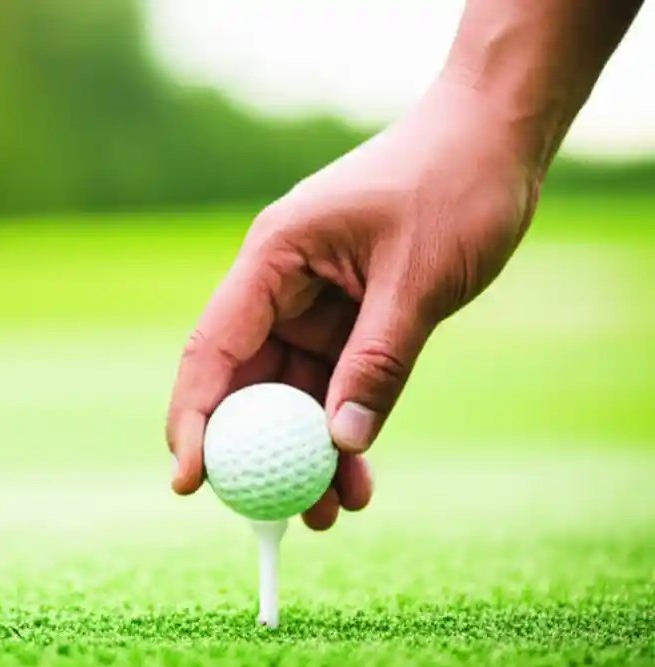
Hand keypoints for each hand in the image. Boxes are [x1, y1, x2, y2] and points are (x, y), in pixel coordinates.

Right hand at [166, 79, 540, 529]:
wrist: (493, 137)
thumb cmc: (453, 184)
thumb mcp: (418, 280)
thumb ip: (378, 363)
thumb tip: (340, 446)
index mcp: (274, 257)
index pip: (212, 348)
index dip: (193, 418)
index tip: (187, 480)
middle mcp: (279, 284)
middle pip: (242, 380)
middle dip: (253, 451)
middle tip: (270, 514)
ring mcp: (311, 303)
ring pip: (288, 393)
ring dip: (303, 452)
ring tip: (331, 514)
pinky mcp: (345, 318)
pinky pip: (331, 385)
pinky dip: (340, 429)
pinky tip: (358, 475)